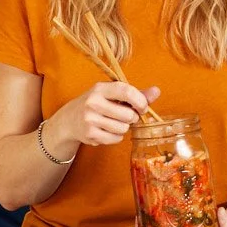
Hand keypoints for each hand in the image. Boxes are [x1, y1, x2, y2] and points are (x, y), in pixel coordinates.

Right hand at [44, 83, 159, 155]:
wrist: (70, 120)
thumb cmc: (97, 104)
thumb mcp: (112, 95)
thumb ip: (135, 94)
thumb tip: (157, 91)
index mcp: (100, 88)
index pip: (126, 91)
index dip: (140, 101)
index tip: (143, 108)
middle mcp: (93, 102)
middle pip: (128, 115)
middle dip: (131, 118)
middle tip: (123, 116)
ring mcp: (90, 119)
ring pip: (123, 128)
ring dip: (123, 127)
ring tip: (112, 122)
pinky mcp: (90, 134)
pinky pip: (116, 138)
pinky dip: (116, 136)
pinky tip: (106, 130)